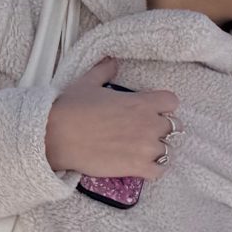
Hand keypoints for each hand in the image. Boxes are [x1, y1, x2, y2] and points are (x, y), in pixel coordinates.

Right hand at [44, 57, 179, 179]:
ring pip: (168, 150)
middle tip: (146, 132)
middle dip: (162, 129)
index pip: (172, 102)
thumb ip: (105, 71)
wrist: (56, 135)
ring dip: (158, 150)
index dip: (164, 106)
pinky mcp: (137, 167)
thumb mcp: (88, 82)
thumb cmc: (71, 108)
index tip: (153, 110)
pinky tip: (143, 166)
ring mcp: (146, 147)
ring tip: (142, 150)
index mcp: (141, 102)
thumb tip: (111, 60)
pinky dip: (154, 169)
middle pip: (174, 127)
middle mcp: (149, 124)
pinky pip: (160, 171)